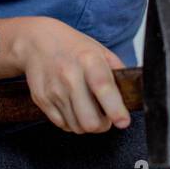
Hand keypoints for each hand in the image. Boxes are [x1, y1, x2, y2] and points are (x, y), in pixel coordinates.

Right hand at [12, 16, 130, 134]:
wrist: (37, 41)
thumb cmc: (73, 47)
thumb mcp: (100, 51)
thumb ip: (117, 71)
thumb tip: (132, 92)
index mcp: (89, 61)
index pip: (103, 88)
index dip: (115, 109)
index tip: (123, 122)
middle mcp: (70, 76)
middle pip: (89, 120)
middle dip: (102, 125)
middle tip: (105, 117)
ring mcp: (54, 90)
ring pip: (77, 127)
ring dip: (87, 124)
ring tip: (88, 110)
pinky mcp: (42, 100)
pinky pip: (62, 125)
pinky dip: (71, 122)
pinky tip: (73, 108)